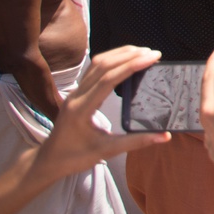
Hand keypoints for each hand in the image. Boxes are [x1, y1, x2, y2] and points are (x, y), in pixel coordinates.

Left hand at [31, 46, 170, 185]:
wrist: (48, 161)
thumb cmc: (74, 158)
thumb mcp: (106, 151)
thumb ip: (136, 141)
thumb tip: (165, 136)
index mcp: (81, 108)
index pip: (108, 79)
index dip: (131, 65)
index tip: (152, 58)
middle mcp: (76, 95)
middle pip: (103, 65)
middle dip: (129, 55)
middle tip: (153, 54)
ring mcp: (75, 92)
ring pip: (97, 63)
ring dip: (120, 54)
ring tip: (142, 52)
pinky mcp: (77, 92)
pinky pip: (94, 69)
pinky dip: (112, 60)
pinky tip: (125, 60)